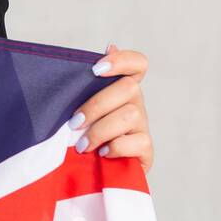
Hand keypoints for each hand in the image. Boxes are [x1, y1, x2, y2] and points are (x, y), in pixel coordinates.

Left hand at [69, 43, 153, 172]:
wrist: (85, 173)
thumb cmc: (77, 135)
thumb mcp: (75, 109)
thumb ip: (86, 84)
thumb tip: (109, 46)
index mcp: (120, 89)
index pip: (137, 64)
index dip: (122, 61)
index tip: (96, 68)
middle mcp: (135, 103)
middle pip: (129, 88)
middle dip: (96, 106)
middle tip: (74, 123)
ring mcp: (142, 126)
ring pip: (131, 115)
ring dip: (100, 130)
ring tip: (82, 146)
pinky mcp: (146, 150)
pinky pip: (139, 142)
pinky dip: (116, 147)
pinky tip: (102, 153)